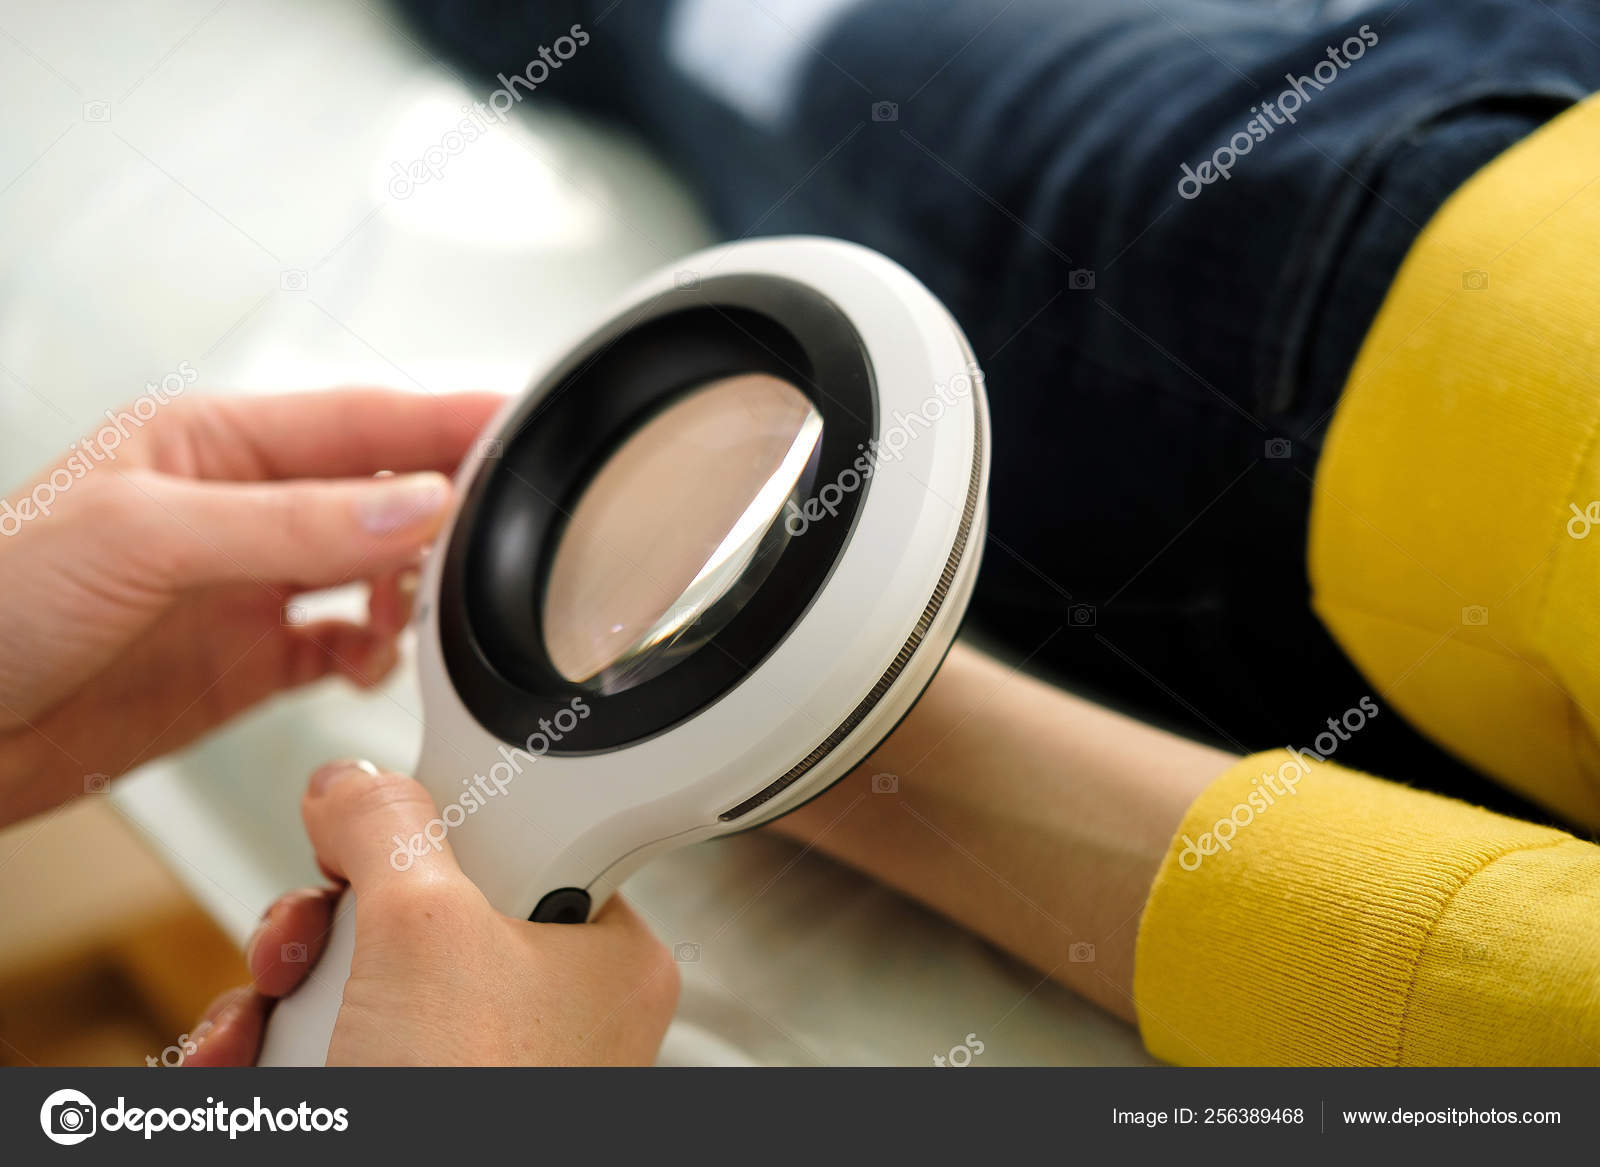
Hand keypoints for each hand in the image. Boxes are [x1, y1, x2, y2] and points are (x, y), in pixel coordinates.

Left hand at [0, 388, 502, 825]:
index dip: (444, 422)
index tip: (519, 424)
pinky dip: (374, 653)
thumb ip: (289, 522)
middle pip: (379, 492)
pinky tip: (370, 660)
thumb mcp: (145, 538)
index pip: (358, 420)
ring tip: (417, 609)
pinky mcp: (247, 662)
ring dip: (411, 587)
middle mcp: (241, 508)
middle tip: (498, 533)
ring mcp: (248, 586)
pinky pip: (343, 645)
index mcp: (211, 443)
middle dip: (442, 509)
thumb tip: (410, 504)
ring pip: (374, 568)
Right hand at [184, 761, 678, 1065]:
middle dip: (322, 928)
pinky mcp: (412, 1105)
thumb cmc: (475, 1100)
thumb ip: (389, 824)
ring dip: (280, 997)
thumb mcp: (425, 923)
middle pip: (412, 915)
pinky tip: (238, 1064)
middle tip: (304, 945)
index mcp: (601, 950)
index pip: (508, 841)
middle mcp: (550, 1012)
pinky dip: (272, 1056)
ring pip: (357, 986)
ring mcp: (477, 1070)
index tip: (366, 850)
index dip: (420, 840)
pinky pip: (332, 1051)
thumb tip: (355, 783)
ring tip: (260, 1023)